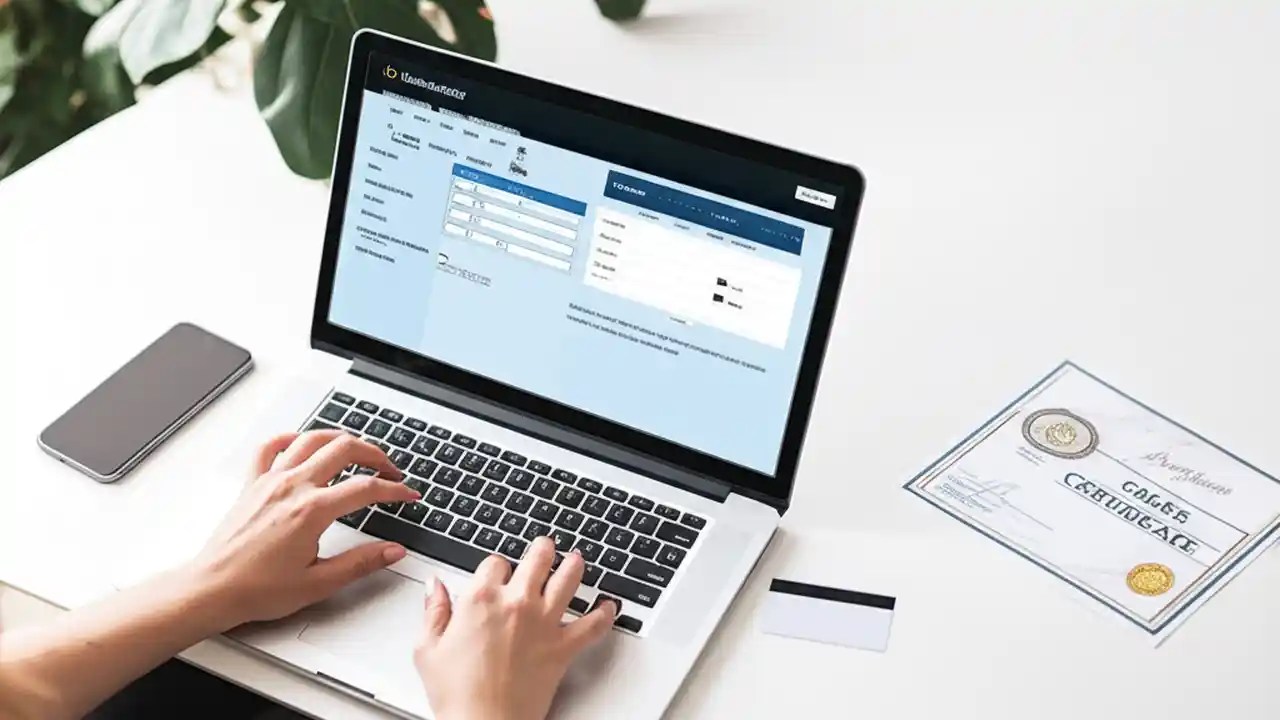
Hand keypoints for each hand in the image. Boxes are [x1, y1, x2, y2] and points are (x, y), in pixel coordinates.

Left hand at [191, 430, 418, 627]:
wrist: (211, 590)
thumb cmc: (256, 590)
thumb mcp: (318, 583)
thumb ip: (361, 563)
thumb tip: (393, 551)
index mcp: (312, 511)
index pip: (366, 488)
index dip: (395, 490)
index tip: (407, 495)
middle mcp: (292, 487)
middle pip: (344, 449)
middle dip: (375, 455)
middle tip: (390, 469)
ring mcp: (270, 481)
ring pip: (311, 439)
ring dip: (340, 439)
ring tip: (357, 450)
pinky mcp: (252, 484)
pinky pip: (270, 447)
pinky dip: (290, 438)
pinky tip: (302, 443)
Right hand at [415, 536, 616, 719]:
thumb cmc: (457, 694)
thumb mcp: (428, 649)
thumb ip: (434, 611)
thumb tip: (434, 586)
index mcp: (481, 600)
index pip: (494, 562)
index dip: (496, 566)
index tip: (497, 572)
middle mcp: (516, 604)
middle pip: (537, 558)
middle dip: (542, 549)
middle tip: (544, 547)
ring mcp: (544, 623)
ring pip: (569, 578)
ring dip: (574, 565)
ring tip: (576, 559)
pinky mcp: (563, 647)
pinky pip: (593, 624)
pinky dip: (605, 614)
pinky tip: (608, 606)